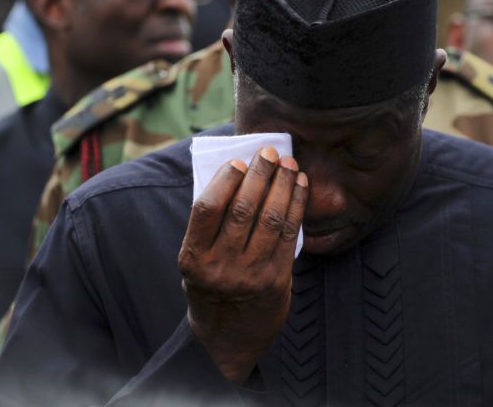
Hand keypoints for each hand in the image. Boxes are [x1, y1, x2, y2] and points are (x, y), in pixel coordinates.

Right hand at [178, 146, 307, 382]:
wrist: (228, 340)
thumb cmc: (211, 287)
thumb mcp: (196, 262)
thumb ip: (209, 228)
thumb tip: (236, 175)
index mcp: (193, 258)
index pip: (207, 209)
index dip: (224, 180)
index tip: (239, 161)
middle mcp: (220, 267)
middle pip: (242, 209)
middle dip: (260, 174)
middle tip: (270, 152)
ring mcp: (250, 275)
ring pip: (270, 219)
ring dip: (282, 185)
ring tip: (289, 163)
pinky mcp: (277, 280)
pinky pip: (290, 234)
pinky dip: (296, 205)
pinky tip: (300, 186)